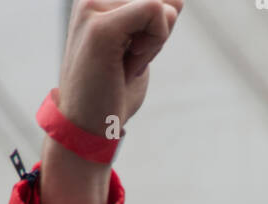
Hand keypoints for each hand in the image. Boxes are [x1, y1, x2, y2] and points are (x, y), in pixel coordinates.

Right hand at [56, 0, 183, 135]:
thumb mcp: (141, 49)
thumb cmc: (113, 93)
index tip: (132, 51)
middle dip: (158, 32)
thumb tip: (178, 1)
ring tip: (127, 64)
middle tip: (130, 60)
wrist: (89, 127)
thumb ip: (154, 22)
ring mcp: (91, 7)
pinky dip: (155, 42)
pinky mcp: (101, 28)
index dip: (156, 26)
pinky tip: (132, 63)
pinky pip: (154, 10)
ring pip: (158, 3)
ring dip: (155, 41)